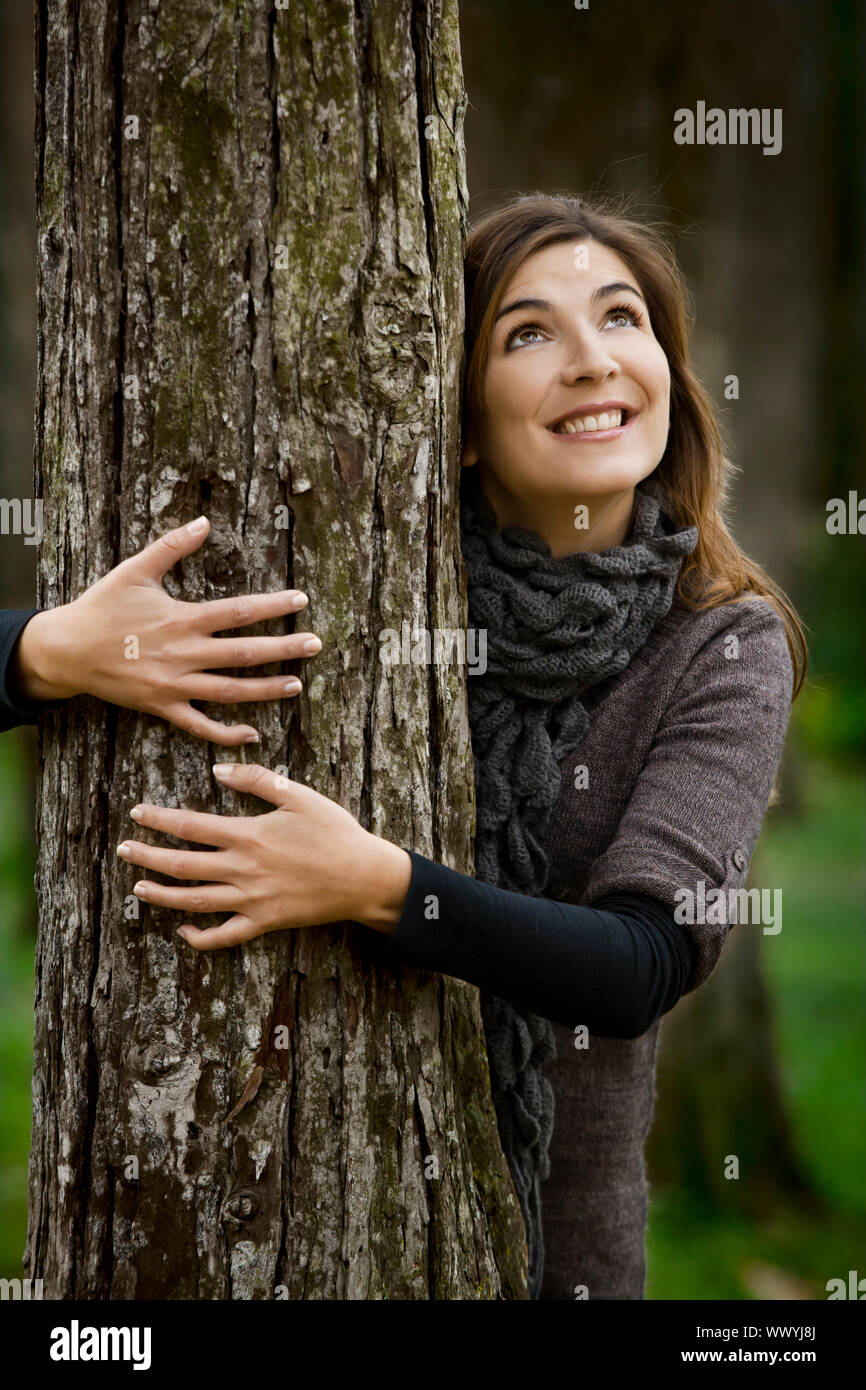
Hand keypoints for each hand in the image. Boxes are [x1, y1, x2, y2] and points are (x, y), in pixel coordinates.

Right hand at [12, 516, 322, 744]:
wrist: (66, 649)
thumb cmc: (102, 607)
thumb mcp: (135, 570)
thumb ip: (172, 546)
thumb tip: (205, 521)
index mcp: (180, 620)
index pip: (237, 612)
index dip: (272, 606)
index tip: (301, 600)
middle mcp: (182, 655)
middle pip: (243, 654)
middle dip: (283, 649)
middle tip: (315, 644)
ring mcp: (173, 685)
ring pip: (229, 692)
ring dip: (266, 689)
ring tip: (296, 684)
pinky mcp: (161, 707)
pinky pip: (199, 725)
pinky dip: (226, 733)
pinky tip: (252, 733)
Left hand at [115, 761, 412, 948]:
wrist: (363, 877)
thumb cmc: (335, 832)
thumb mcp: (300, 795)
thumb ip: (257, 780)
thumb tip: (218, 770)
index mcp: (249, 835)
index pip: (190, 826)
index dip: (159, 820)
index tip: (137, 813)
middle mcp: (243, 869)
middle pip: (182, 865)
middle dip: (148, 857)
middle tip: (124, 850)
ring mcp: (252, 900)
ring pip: (195, 901)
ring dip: (162, 895)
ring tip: (139, 887)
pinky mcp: (264, 922)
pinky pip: (225, 936)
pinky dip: (200, 937)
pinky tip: (183, 930)